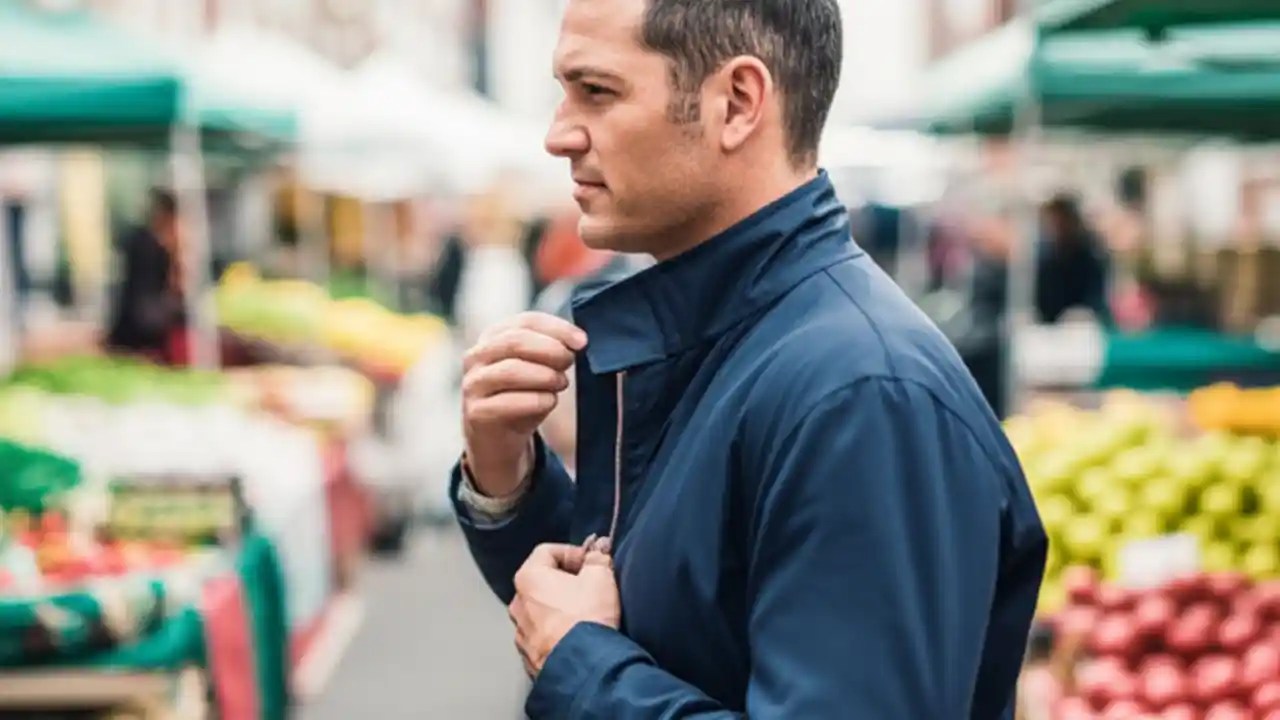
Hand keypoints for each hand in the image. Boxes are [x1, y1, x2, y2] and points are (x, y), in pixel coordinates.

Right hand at [462, 312, 587, 496]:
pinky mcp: (476, 413)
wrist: (499, 441)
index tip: (582, 341)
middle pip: (515, 341)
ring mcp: (473, 385)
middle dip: (550, 350)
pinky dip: (537, 401)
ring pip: (511, 370)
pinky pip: (509, 403)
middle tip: (569, 362)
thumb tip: (577, 342)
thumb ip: (553, 352)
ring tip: (560, 384)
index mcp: (493, 337)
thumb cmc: (522, 398)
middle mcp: (476, 357)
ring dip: (545, 376)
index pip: (526, 321)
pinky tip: (548, 402)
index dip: (557, 328)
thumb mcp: (538, 370)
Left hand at [509, 543, 619, 677]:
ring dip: (561, 608)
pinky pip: (544, 636)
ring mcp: (522, 633)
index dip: (573, 552)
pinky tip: (578, 636)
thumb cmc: (586, 618)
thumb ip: (598, 558)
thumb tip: (599, 551)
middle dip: (567, 581)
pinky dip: (558, 632)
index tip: (591, 561)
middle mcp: (518, 604)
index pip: (548, 551)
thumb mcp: (601, 577)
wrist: (583, 666)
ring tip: (586, 614)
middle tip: (591, 585)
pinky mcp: (530, 656)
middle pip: (542, 581)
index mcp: (529, 578)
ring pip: (542, 611)